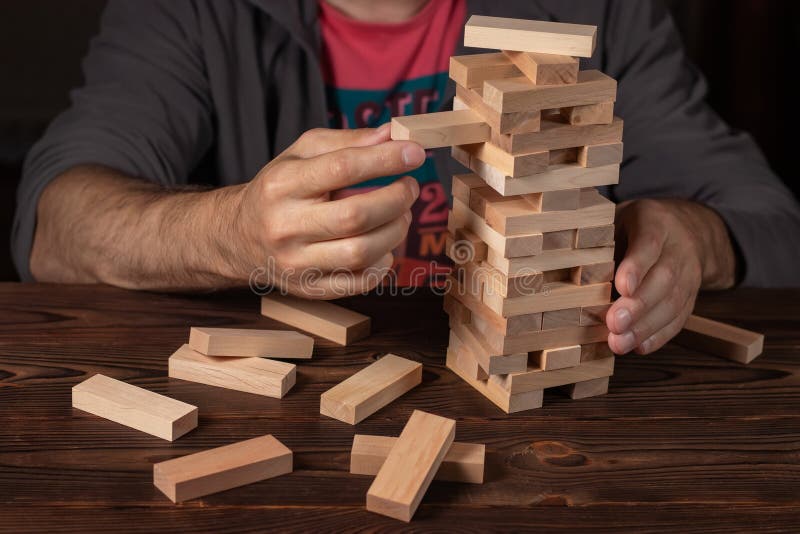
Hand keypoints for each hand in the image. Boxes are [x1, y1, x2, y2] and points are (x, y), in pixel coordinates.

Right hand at [225, 125, 424, 297]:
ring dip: (395, 231)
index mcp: (282, 184)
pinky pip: (358, 282)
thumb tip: (393, 135)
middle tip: (410, 187)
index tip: (414, 153)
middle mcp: (285, 225)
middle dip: (396, 198)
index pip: (342, 168)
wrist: (238, 237)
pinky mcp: (308, 289)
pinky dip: (382, 264)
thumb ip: (347, 142)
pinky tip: (383, 246)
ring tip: (401, 215)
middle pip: (356, 215)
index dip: (385, 159)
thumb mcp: (301, 154)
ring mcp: (296, 262)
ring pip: (361, 252)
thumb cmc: (279, 190)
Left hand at [606, 199, 736, 353]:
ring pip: (673, 302)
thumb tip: (576, 273)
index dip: (637, 266)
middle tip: (615, 324)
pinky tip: (640, 347)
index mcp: (656, 221)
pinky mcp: (692, 296)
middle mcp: (678, 247)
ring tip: (620, 343)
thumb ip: (602, 240)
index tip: (622, 287)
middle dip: (638, 305)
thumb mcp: (619, 219)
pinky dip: (659, 335)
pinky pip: (679, 317)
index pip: (649, 242)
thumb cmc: (635, 227)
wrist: (685, 229)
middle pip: (664, 278)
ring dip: (645, 327)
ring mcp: (690, 273)